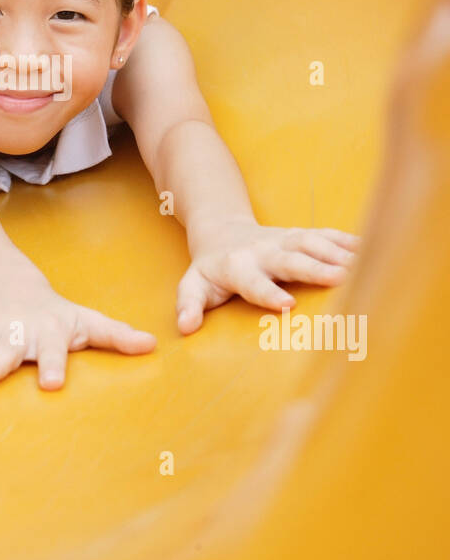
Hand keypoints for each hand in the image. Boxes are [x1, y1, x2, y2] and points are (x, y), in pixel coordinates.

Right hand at [0, 277, 156, 389]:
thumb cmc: (57, 314)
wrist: (14, 283)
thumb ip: (116, 337)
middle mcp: (18, 332)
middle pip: (8, 351)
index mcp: (49, 334)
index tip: (52, 385)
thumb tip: (153, 346)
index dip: (53, 366)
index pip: (54, 352)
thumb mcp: (86, 322)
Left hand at [176, 219, 361, 333]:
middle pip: (291, 259)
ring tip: (365, 266)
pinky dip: (348, 241)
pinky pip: (326, 235)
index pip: (253, 281)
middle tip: (342, 278)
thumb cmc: (209, 270)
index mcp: (237, 268)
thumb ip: (189, 305)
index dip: (268, 293)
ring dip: (338, 253)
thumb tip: (185, 328)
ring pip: (313, 243)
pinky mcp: (300, 234)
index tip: (287, 306)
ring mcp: (284, 239)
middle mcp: (263, 251)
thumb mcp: (192, 286)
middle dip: (315, 267)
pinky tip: (372, 249)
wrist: (221, 231)